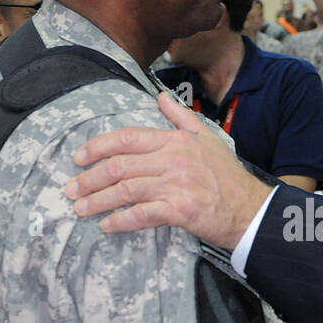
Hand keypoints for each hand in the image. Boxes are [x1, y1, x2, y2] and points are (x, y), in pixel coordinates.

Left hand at [64, 90, 270, 247]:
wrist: (251, 209)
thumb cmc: (227, 176)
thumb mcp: (207, 138)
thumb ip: (180, 117)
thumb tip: (160, 97)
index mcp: (175, 140)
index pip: (127, 138)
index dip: (99, 147)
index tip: (79, 157)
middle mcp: (172, 160)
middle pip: (120, 166)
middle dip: (90, 178)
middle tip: (71, 188)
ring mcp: (175, 185)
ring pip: (125, 190)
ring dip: (98, 200)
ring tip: (80, 208)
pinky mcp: (179, 211)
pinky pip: (141, 215)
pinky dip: (120, 221)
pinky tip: (106, 225)